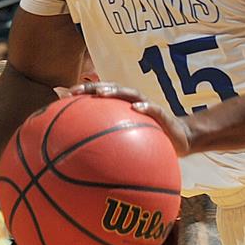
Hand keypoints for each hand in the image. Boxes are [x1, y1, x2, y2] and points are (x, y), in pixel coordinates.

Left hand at [71, 81, 193, 155]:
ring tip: (102, 94)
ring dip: (115, 92)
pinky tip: (136, 109)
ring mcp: (148, 106)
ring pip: (130, 94)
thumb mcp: (129, 145)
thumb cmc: (150, 143)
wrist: (181, 140)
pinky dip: (145, 107)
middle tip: (76, 92)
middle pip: (111, 89)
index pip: (100, 95)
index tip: (63, 96)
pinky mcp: (163, 115)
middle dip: (93, 87)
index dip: (82, 92)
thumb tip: (85, 156)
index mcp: (122, 108)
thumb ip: (112, 143)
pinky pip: (154, 109)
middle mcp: (133, 102)